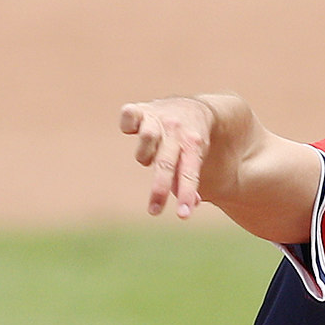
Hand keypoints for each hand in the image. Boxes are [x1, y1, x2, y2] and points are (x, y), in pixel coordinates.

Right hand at [118, 98, 214, 220]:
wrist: (193, 109)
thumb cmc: (190, 144)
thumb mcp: (196, 162)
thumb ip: (187, 182)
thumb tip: (189, 207)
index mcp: (193, 145)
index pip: (190, 173)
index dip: (186, 194)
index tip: (183, 215)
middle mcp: (176, 131)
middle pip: (166, 162)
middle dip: (160, 188)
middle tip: (154, 212)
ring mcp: (158, 119)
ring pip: (148, 137)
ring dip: (144, 154)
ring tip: (147, 160)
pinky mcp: (141, 110)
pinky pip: (130, 114)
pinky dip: (128, 121)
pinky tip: (130, 129)